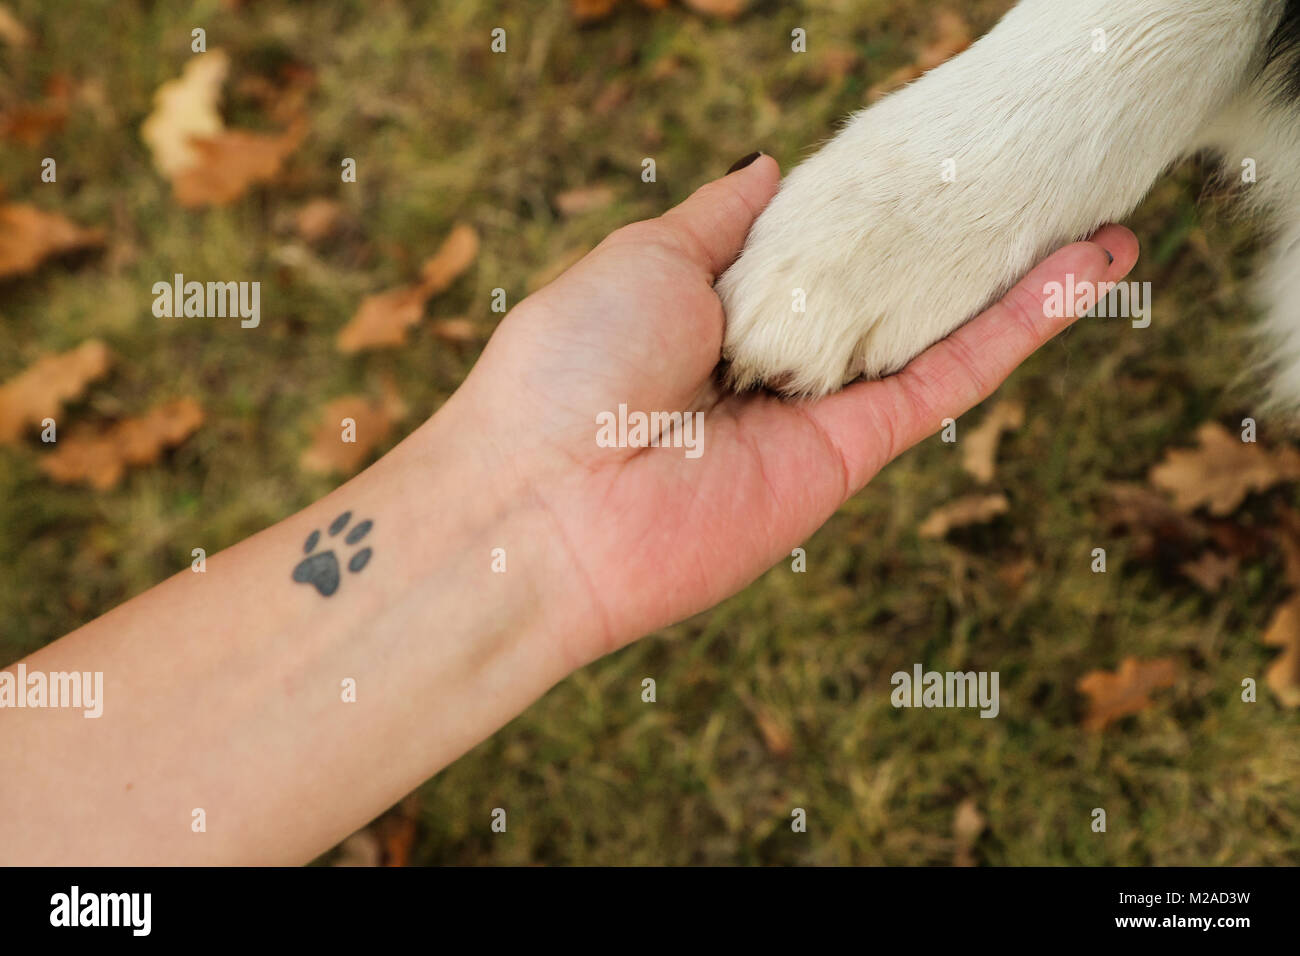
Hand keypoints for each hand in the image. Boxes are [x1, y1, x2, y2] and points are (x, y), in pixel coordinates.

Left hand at [453, 155, 1138, 665]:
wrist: (544, 506)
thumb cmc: (570, 366)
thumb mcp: (645, 257)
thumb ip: (719, 220)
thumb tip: (772, 168)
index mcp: (716, 308)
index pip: (818, 248)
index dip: (880, 206)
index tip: (937, 161)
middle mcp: (774, 362)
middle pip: (890, 292)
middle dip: (963, 244)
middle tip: (1034, 185)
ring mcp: (817, 413)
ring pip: (935, 335)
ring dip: (1018, 282)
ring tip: (1097, 221)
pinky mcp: (850, 458)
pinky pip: (946, 382)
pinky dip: (1017, 330)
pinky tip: (1083, 272)